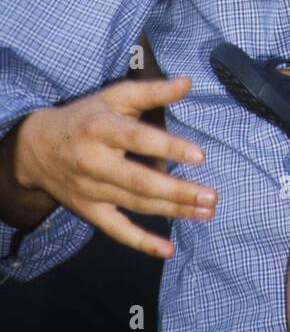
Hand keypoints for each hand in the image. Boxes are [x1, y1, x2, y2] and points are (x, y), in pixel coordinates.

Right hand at [12, 75, 216, 257]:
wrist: (35, 149)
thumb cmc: (85, 117)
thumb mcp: (114, 97)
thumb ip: (152, 91)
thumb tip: (188, 82)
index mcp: (101, 129)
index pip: (138, 139)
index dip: (169, 147)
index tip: (200, 156)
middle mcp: (94, 162)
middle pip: (140, 181)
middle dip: (178, 191)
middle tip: (211, 197)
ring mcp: (91, 191)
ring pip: (136, 205)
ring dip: (173, 211)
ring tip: (206, 212)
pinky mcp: (89, 211)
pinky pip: (117, 230)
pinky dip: (142, 242)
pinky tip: (168, 249)